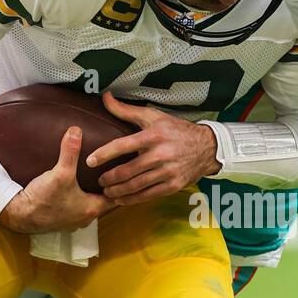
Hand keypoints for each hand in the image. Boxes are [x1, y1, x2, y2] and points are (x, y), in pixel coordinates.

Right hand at [0, 128, 114, 232]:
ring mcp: (73, 221)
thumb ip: (70, 152)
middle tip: (112, 169)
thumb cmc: (43, 200)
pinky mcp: (61, 220)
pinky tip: (75, 187)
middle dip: (108, 186)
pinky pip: (77, 208)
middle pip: (105, 201)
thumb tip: (76, 130)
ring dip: (93, 192)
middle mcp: (86, 218)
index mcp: (92, 209)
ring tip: (95, 176)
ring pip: (91, 205)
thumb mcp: (59, 173)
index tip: (125, 169)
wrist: (19, 216)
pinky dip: (80, 198)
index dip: (122, 183)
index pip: (118, 196)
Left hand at [85, 92, 219, 203]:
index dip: (104, 154)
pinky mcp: (174, 185)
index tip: (90, 161)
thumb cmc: (176, 130)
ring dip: (118, 191)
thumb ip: (126, 110)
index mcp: (153, 136)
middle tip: (99, 180)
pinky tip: (122, 200)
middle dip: (110, 178)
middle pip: (128, 171)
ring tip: (107, 192)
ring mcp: (168, 172)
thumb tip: (105, 97)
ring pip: (137, 185)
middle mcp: (161, 154)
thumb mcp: (153, 116)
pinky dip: (133, 199)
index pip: (123, 145)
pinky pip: (149, 195)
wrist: (207, 147)